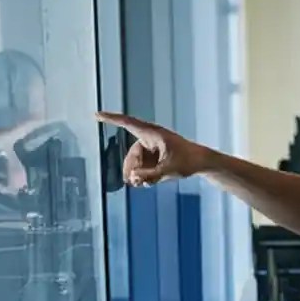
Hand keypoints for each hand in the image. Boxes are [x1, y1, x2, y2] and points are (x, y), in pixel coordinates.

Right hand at [95, 112, 210, 186]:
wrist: (203, 163)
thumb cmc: (188, 161)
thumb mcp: (168, 170)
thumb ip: (150, 175)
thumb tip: (133, 178)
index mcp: (152, 134)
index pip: (128, 123)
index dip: (111, 119)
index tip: (96, 115)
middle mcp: (151, 138)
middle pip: (132, 153)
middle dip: (130, 168)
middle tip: (132, 183)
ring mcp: (153, 146)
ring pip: (137, 161)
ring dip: (137, 173)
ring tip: (141, 185)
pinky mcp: (156, 155)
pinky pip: (144, 164)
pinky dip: (144, 173)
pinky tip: (147, 183)